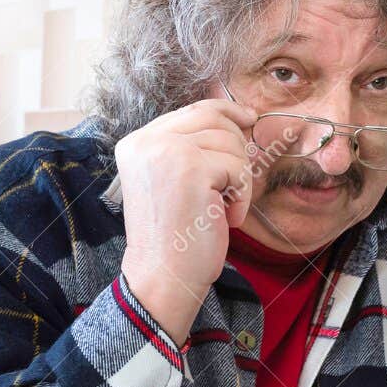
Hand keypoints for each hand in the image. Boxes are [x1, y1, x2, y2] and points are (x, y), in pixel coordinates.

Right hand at [114, 98, 257, 343]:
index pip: (193, 109)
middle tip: (230, 188)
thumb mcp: (176, 179)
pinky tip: (225, 218)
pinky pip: (238, 168)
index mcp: (138, 141)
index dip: (227, 111)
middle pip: (215, 120)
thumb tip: (239, 116)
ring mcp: (167, 152)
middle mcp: (147, 140)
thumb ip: (192, 147)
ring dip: (239, 179)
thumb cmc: (176, 236)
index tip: (248, 120)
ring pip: (231, 143)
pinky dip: (241, 197)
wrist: (163, 277)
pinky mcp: (191, 169)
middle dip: (236, 151)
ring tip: (222, 208)